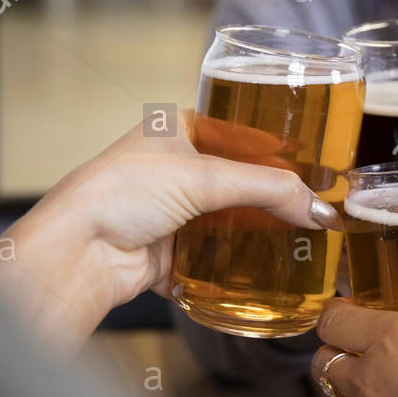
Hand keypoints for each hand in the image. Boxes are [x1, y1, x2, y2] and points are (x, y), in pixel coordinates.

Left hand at [0, 111, 340, 351]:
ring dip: (262, 232)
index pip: (244, 132)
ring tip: (305, 238)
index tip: (318, 166)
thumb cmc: (116, 195)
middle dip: (277, 196)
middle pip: (243, 180)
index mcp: (177, 129)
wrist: (76, 254)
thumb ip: (269, 189)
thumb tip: (321, 209)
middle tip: (319, 206)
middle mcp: (175, 167)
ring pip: (233, 219)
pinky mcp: (172, 250)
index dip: (281, 149)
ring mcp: (173, 211)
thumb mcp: (203, 178)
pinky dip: (241, 263)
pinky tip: (273, 267)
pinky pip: (219, 255)